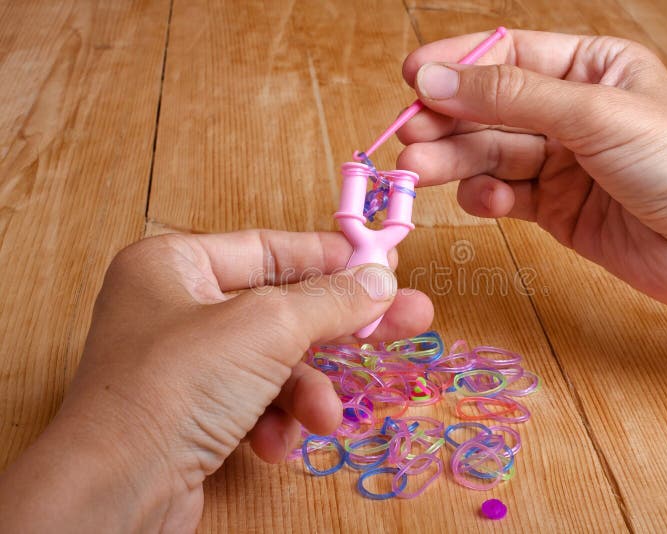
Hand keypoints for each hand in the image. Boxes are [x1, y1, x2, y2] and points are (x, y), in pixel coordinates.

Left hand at [0, 230, 432, 531]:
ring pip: (274, 362)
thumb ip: (331, 300)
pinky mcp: (194, 412)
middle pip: (282, 306)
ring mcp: (184, 363)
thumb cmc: (179, 384)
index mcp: (175, 264)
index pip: (269, 248)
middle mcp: (177, 307)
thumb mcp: (267, 327)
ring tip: (324, 417)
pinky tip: (273, 444)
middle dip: (341, 325)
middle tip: (408, 320)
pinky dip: (273, 420)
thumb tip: (383, 280)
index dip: (329, 257)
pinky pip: (254, 400)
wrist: (118, 489)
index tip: (382, 265)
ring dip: (305, 391)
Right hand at [397, 30, 666, 324]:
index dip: (456, 65)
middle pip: (489, 110)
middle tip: (406, 141)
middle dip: (446, 124)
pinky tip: (484, 204)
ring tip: (417, 175)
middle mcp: (571, 113)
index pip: (507, 54)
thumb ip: (511, 97)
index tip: (410, 78)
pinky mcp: (557, 209)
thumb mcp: (594, 116)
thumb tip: (435, 79)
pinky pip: (506, 196)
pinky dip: (487, 199)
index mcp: (590, 69)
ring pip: (490, 155)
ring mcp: (563, 163)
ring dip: (454, 165)